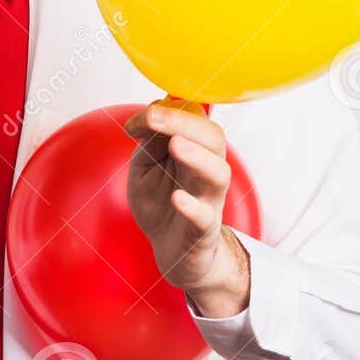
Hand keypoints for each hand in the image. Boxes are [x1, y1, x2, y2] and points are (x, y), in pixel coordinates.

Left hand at [125, 99, 248, 315]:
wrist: (170, 248)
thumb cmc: (161, 199)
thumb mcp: (147, 164)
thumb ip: (150, 139)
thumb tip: (148, 115)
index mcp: (196, 149)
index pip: (195, 119)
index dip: (169, 111)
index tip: (141, 117)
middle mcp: (207, 170)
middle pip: (213, 139)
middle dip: (184, 123)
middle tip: (155, 118)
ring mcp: (208, 200)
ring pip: (217, 174)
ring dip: (198, 157)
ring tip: (175, 145)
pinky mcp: (203, 230)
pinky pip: (203, 217)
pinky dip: (192, 206)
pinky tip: (177, 198)